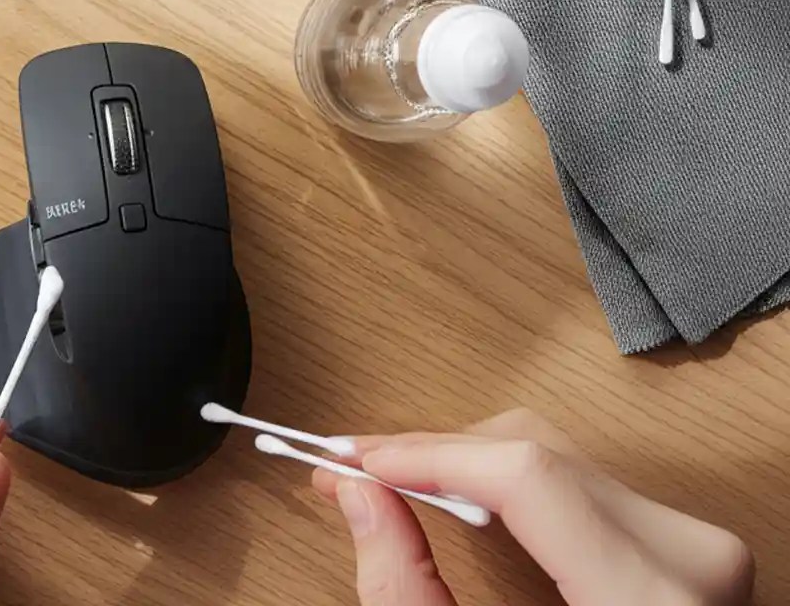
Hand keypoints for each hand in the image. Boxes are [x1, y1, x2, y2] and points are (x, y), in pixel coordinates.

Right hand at [312, 409, 754, 605]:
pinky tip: (453, 491)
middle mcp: (686, 553)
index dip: (430, 457)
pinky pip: (576, 474)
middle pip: (532, 452)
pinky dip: (503, 478)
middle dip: (430, 453)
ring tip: (394, 478)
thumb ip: (408, 591)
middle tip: (353, 468)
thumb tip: (359, 497)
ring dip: (462, 460)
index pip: (527, 478)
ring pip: (551, 452)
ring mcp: (691, 539)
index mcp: (649, 599)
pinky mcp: (680, 537)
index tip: (357, 462)